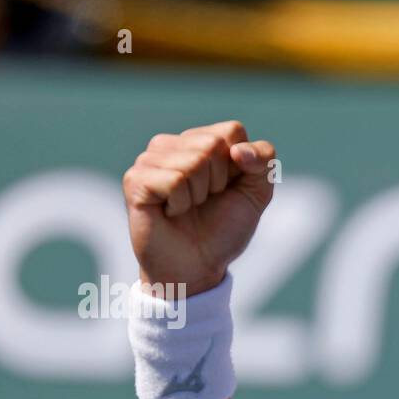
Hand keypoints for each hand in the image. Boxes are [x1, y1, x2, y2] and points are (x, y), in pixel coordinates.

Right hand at [123, 120, 275, 295]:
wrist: (197, 267)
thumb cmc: (223, 230)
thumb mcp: (256, 194)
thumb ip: (263, 162)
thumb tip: (238, 149)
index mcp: (199, 142)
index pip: (232, 131)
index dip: (241, 166)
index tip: (228, 190)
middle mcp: (172, 145)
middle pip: (213, 144)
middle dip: (220, 182)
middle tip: (205, 202)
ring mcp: (149, 159)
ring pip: (193, 162)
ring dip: (200, 195)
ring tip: (187, 207)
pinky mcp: (135, 179)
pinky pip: (175, 180)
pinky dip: (181, 203)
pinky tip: (170, 212)